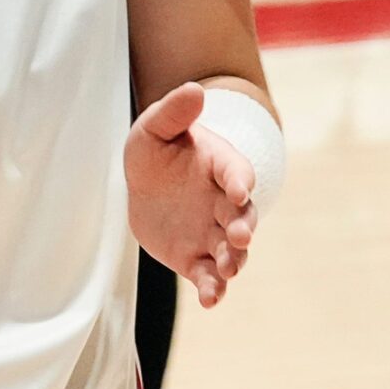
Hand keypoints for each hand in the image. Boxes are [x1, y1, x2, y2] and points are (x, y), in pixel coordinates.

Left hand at [125, 82, 258, 308]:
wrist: (147, 183)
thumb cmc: (158, 149)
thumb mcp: (156, 126)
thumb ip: (174, 112)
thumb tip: (193, 89)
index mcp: (219, 166)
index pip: (236, 172)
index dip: (239, 179)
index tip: (240, 188)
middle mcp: (223, 202)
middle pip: (241, 216)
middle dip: (243, 227)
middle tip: (240, 236)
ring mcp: (212, 232)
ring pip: (231, 251)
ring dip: (233, 261)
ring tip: (228, 270)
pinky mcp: (196, 258)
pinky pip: (209, 276)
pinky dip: (213, 288)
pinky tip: (210, 299)